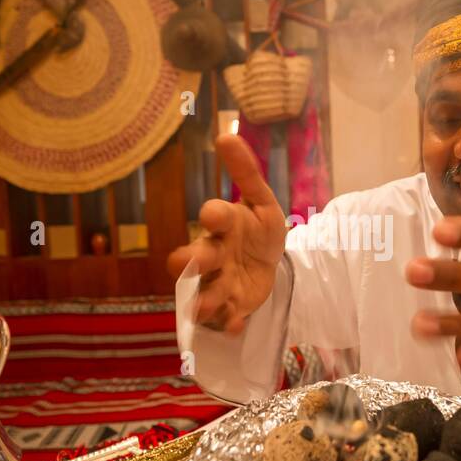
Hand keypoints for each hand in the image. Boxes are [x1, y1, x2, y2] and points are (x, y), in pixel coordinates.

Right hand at [167, 134, 286, 333]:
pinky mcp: (234, 306)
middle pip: (198, 259)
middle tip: (191, 262)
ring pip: (206, 292)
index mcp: (225, 225)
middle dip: (193, 261)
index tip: (214, 212)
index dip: (215, 215)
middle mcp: (216, 254)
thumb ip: (246, 173)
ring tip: (203, 307)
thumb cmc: (258, 229)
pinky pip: (226, 318)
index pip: (216, 218)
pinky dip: (229, 322)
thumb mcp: (261, 201)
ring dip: (204, 299)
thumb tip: (226, 135)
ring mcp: (222, 282)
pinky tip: (235, 325)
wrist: (270, 263)